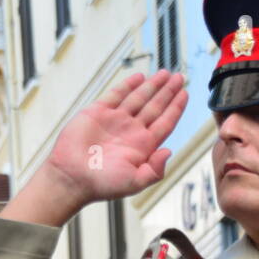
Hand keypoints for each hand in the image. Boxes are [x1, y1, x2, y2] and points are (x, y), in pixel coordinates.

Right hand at [2, 70, 187, 228]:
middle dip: (168, 91)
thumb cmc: (103, 184)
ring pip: (139, 98)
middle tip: (180, 77)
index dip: (176, 108)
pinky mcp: (97, 112)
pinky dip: (128, 85)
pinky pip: (116, 95)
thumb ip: (155, 170)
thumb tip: (169, 151)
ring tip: (166, 73)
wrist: (72, 177)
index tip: (186, 94)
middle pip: (156, 106)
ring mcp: (115, 120)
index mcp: (143, 146)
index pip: (165, 123)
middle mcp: (132, 131)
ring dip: (152, 85)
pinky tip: (140, 77)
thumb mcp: (135, 182)